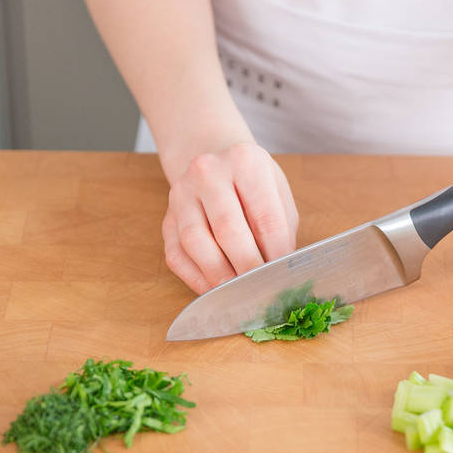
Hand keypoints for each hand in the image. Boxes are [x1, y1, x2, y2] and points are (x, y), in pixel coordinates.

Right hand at [162, 142, 298, 293]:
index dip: (277, 252)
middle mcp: (208, 172)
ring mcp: (181, 195)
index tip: (285, 275)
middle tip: (264, 290)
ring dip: (221, 276)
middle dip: (249, 267)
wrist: (212, 160)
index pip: (265, 216)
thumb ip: (281, 228)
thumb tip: (280, 270)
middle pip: (228, 230)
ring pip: (196, 244)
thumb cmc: (251, 183)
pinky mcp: (167, 219)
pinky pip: (177, 257)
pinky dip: (198, 279)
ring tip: (241, 292)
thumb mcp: (277, 192)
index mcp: (244, 161)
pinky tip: (217, 289)